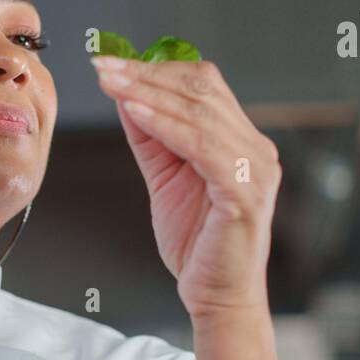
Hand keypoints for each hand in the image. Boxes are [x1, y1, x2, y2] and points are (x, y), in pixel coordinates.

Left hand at [92, 56, 280, 319]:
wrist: (217, 296)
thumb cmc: (196, 242)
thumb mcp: (165, 177)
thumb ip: (151, 137)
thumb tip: (127, 95)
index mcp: (240, 141)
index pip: (202, 85)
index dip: (155, 69)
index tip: (110, 63)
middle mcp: (255, 148)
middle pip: (201, 90)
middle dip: (146, 73)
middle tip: (103, 64)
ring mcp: (256, 169)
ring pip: (201, 112)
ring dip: (149, 92)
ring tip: (111, 82)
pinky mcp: (245, 192)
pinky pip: (203, 147)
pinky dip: (167, 126)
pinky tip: (136, 112)